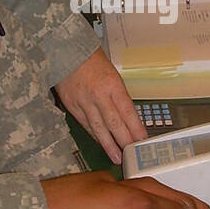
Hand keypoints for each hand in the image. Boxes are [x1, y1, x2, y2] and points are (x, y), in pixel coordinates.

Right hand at [54, 46, 147, 163]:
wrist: (66, 50)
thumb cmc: (93, 60)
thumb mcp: (113, 75)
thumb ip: (119, 96)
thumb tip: (129, 118)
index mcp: (113, 85)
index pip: (128, 112)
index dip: (136, 129)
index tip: (142, 141)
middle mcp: (99, 95)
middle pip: (114, 123)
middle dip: (124, 141)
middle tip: (132, 155)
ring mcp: (84, 102)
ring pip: (99, 128)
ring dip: (109, 145)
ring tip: (117, 158)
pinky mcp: (72, 106)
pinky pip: (85, 125)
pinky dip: (94, 136)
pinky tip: (101, 144)